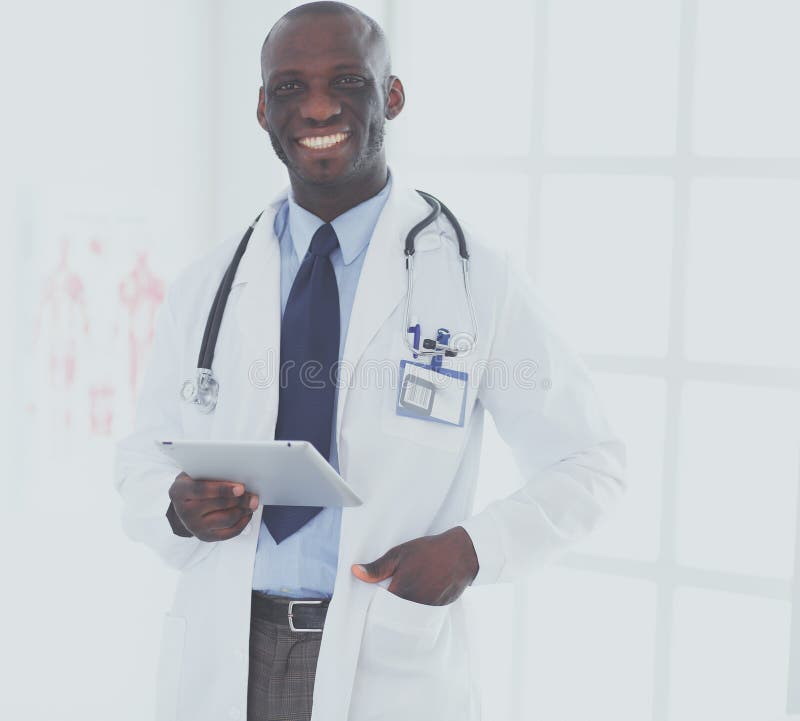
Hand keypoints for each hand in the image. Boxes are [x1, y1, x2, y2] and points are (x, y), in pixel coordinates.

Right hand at [167, 472, 258, 541]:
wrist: (183, 505)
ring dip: (243, 510)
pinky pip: (230, 532)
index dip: (223, 489)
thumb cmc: (193, 484)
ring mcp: (195, 527)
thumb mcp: (195, 474)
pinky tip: (247, 513)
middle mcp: (185, 512)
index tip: (241, 488)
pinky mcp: (206, 537)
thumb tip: (238, 477)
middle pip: (219, 505)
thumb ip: (211, 473)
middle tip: (252, 495)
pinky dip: (243, 522)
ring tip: (252, 502)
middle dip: (240, 499)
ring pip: (227, 519)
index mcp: (179, 492)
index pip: (203, 490)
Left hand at [351, 526, 478, 605]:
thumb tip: (355, 572)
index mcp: (400, 592)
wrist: (461, 554)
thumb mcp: (399, 554)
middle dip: (388, 605)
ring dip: (403, 606)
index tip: (374, 594)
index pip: (379, 607)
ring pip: (407, 615)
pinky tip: (420, 590)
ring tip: (408, 588)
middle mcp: (413, 606)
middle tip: (390, 589)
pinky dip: (417, 606)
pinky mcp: (437, 610)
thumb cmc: (429, 551)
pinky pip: (421, 613)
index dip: (374, 601)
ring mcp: (427, 610)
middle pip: (392, 614)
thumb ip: (377, 567)